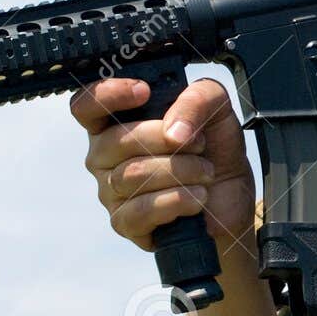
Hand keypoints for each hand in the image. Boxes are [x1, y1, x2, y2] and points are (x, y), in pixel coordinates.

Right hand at [71, 77, 257, 260]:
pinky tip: (197, 198)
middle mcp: (104, 156)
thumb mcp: (215, 107)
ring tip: (206, 173)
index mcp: (114, 122)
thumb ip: (196, 98)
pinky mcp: (125, 223)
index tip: (144, 92)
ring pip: (133, 174)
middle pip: (116, 140)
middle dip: (166, 140)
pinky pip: (141, 210)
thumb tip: (172, 131)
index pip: (85, 105)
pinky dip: (177, 201)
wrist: (231, 195)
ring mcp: (110, 191)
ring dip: (182, 170)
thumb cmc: (214, 147)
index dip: (107, 95)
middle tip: (199, 145)